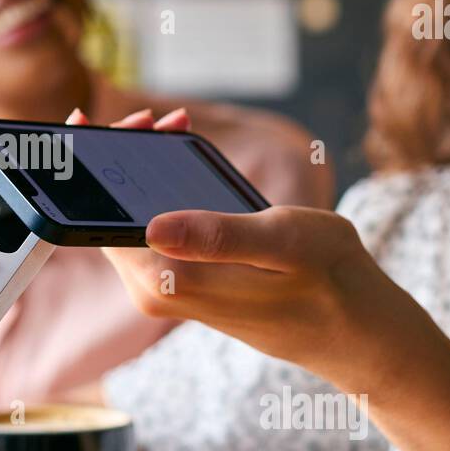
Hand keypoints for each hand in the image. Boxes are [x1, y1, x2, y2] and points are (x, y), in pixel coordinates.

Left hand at [70, 105, 432, 386]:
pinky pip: (157, 227)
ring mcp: (169, 288)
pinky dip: (165, 188)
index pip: (97, 219)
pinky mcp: (188, 281)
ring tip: (171, 124)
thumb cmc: (332, 285)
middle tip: (154, 116)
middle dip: (121, 159)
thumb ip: (218, 234)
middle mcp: (155, 291)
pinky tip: (183, 155)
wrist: (360, 334)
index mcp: (164, 283)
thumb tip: (151, 225)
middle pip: (110, 215)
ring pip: (133, 217)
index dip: (91, 165)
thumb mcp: (284, 243)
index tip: (89, 118)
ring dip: (145, 169)